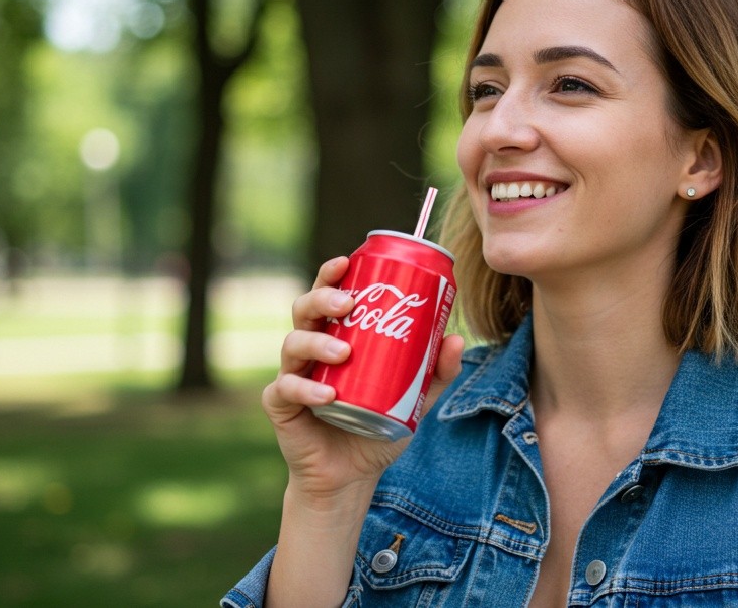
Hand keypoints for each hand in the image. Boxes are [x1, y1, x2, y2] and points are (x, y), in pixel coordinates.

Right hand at [262, 256, 464, 503]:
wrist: (352, 476)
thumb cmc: (377, 426)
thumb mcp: (415, 399)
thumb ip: (436, 372)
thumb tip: (456, 338)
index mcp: (336, 337)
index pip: (328, 296)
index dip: (331, 274)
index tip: (347, 261)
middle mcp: (310, 351)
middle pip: (305, 310)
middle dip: (323, 298)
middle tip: (349, 304)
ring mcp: (293, 376)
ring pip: (293, 344)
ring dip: (317, 344)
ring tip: (344, 354)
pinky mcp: (281, 406)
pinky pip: (286, 390)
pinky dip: (306, 390)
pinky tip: (327, 395)